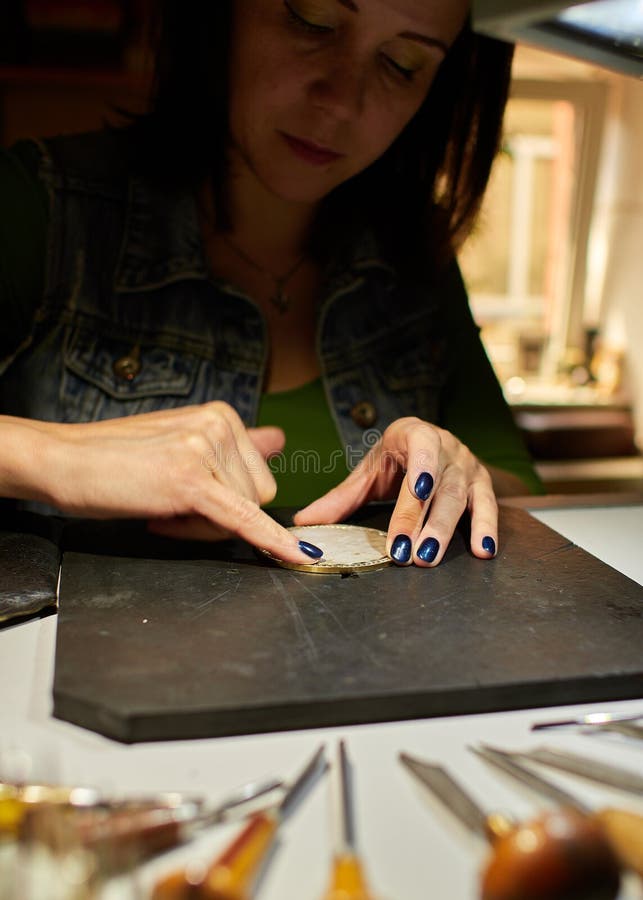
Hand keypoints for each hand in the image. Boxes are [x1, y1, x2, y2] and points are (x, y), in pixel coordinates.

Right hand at [0, 404, 322, 564]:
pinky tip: (295, 555)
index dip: (231, 500)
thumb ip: (233, 447)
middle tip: (168, 508)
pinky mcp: (191, 480)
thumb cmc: (116, 460)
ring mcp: (206, 450)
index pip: (258, 475)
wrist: (64, 461)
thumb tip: (279, 441)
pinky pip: (242, 519)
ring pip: (243, 514)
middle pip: (257, 496)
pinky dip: (269, 540)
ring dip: (203, 526)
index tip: (201, 507)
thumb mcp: (181, 444)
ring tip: (158, 507)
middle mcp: (220, 424)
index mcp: (222, 415)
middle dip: (221, 516)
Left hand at [293, 416, 497, 566]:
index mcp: (414, 434)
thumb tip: (304, 522)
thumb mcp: (369, 472)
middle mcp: (446, 447)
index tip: (417, 492)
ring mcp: (467, 465)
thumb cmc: (396, 459)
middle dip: (422, 519)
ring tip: (429, 557)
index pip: (421, 448)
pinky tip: (483, 551)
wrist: (430, 444)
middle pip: (438, 483)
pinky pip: (488, 506)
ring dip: (445, 530)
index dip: (422, 468)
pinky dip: (487, 528)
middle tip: (408, 552)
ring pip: (460, 498)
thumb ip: (341, 498)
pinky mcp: (482, 483)